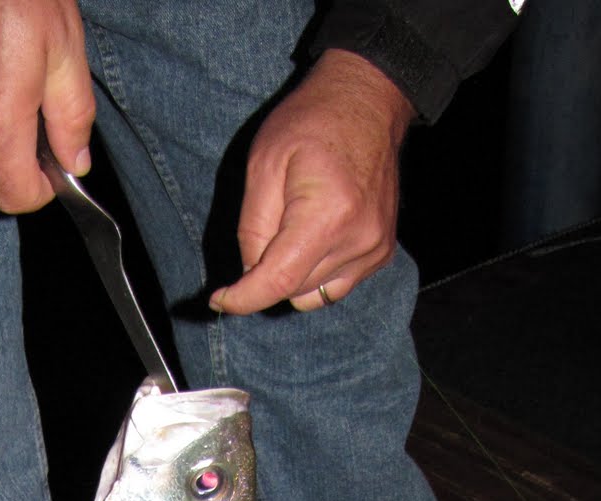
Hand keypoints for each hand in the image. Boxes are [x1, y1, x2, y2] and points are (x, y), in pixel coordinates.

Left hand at [208, 50, 412, 315]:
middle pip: (292, 290)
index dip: (244, 299)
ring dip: (293, 274)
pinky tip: (316, 235)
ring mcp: (374, 249)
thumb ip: (252, 229)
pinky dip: (316, 272)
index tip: (219, 300)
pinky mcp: (381, 252)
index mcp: (327, 218)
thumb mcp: (263, 166)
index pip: (279, 283)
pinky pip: (335, 285)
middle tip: (270, 224)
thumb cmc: (312, 122)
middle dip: (268, 272)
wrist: (368, 100)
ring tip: (295, 226)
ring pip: (313, 295)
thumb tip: (250, 275)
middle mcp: (358, 240)